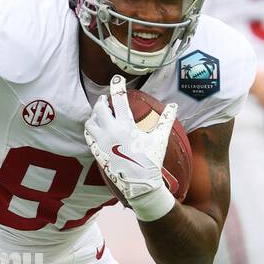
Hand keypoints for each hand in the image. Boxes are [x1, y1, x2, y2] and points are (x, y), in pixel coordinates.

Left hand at [83, 75, 175, 219]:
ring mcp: (102, 143)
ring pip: (90, 122)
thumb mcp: (160, 139)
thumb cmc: (151, 161)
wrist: (139, 185)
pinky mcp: (97, 153)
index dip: (117, 86)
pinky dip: (91, 129)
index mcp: (125, 126)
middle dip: (102, 101)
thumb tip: (174, 106)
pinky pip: (89, 137)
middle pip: (99, 108)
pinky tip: (97, 129)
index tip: (117, 79)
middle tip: (107, 99)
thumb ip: (166, 120)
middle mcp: (110, 132)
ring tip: (101, 113)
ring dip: (94, 115)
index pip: (118, 99)